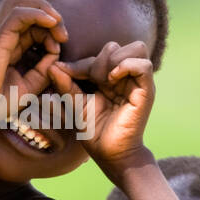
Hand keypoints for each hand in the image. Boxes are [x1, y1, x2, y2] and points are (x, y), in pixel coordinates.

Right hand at [0, 0, 67, 124]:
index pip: (32, 24)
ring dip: (42, 7)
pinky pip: (17, 14)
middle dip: (50, 15)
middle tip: (63, 35)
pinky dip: (36, 13)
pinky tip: (50, 22)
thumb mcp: (30, 86)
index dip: (50, 30)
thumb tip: (56, 52)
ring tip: (56, 22)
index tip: (59, 48)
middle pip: (26, 7)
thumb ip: (44, 70)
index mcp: (10, 45)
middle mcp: (3, 36)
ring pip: (18, 2)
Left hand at [50, 41, 153, 170]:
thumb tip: (53, 65)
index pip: (103, 52)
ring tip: (105, 79)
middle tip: (93, 79)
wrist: (109, 154)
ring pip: (137, 48)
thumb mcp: (76, 104)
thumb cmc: (95, 132)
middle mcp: (127, 78)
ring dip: (115, 59)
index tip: (68, 74)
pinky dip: (126, 67)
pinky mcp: (146, 92)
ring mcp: (138, 84)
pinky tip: (112, 80)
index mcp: (112, 78)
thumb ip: (66, 84)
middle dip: (101, 58)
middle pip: (119, 46)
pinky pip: (143, 66)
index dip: (84, 61)